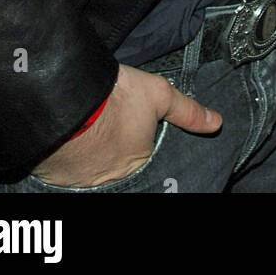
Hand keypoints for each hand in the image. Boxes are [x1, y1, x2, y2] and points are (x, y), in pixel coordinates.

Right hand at [32, 62, 220, 187]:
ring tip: (90, 129)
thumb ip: (188, 111)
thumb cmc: (116, 98)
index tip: (129, 124)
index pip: (142, 154)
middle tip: (110, 126)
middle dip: (115, 147)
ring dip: (93, 152)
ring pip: (93, 166)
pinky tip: (71, 139)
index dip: (137, 137)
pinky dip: (71, 156)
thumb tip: (216, 123)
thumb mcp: (159, 94)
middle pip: (117, 162)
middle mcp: (113, 178)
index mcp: (138, 162)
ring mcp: (84, 179)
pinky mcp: (59, 176)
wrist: (68, 99)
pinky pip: (69, 169)